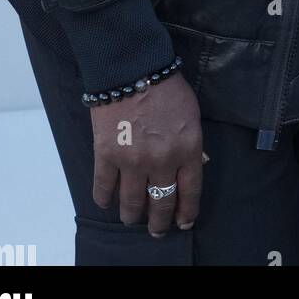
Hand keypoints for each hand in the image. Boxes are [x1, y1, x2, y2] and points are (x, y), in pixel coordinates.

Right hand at [90, 70, 205, 237]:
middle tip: (156, 230)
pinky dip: (104, 199)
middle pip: (162, 203)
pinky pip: (103, 188)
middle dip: (159, 222)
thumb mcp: (192, 114)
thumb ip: (192, 143)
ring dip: (132, 216)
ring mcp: (132, 161)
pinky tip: (107, 201)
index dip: (187, 212)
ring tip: (131, 219)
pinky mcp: (106, 156)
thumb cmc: (167, 87)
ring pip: (132, 203)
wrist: (133, 68)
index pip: (190, 192)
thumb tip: (195, 165)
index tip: (183, 223)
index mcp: (187, 149)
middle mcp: (162, 161)